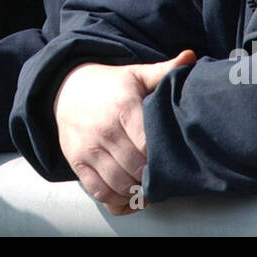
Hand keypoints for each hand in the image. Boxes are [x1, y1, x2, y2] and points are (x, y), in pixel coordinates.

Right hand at [54, 50, 195, 214]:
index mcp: (123, 107)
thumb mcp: (135, 74)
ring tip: (148, 189)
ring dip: (137, 192)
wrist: (66, 89)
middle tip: (165, 180)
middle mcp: (103, 129)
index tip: (172, 161)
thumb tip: (190, 56)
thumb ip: (164, 70)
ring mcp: (87, 147)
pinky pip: (98, 191)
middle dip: (152, 178)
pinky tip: (128, 196)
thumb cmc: (110, 85)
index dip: (163, 158)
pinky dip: (116, 200)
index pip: (148, 145)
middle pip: (135, 168)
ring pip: (118, 184)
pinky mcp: (76, 161)